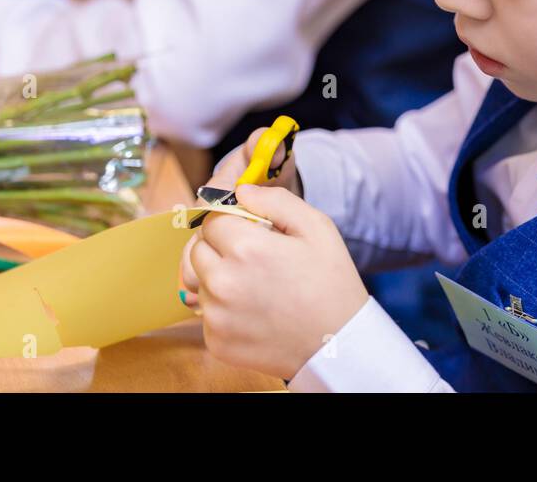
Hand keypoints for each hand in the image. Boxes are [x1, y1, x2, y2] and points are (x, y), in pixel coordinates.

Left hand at [192, 185, 367, 379]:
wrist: (339, 344)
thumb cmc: (331, 282)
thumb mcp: (316, 228)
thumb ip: (275, 201)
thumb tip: (240, 191)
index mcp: (245, 248)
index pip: (212, 218)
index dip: (229, 219)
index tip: (247, 227)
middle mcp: (222, 282)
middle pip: (198, 249)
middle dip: (220, 246)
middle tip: (252, 256)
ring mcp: (216, 316)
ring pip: (199, 281)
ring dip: (219, 276)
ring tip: (254, 284)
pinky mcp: (215, 342)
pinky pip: (206, 313)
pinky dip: (223, 308)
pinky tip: (253, 309)